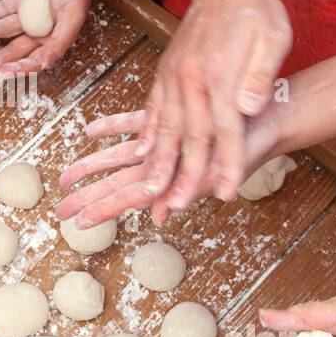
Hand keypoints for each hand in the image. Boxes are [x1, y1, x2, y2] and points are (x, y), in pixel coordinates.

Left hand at [0, 0, 94, 75]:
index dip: (17, 70)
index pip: (33, 61)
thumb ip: (58, 42)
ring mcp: (27, 14)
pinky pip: (2, 10)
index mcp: (54, 39)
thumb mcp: (72, 17)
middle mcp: (39, 30)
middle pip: (14, 51)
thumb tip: (43, 65)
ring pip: (5, 30)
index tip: (1, 75)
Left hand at [55, 99, 281, 227]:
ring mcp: (170, 142)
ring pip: (122, 156)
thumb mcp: (224, 171)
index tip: (78, 222)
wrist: (276, 115)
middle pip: (120, 182)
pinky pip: (139, 124)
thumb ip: (190, 190)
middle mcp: (169, 163)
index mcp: (177, 177)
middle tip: (59, 210)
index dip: (103, 208)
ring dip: (94, 165)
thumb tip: (157, 217)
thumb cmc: (255, 143)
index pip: (131, 197)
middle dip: (89, 196)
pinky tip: (92, 130)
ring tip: (67, 177)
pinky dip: (116, 126)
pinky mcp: (175, 119)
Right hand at [137, 0, 290, 213]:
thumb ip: (260, 75)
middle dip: (184, 174)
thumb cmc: (256, 10)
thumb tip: (250, 109)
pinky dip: (146, 134)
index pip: (226, 130)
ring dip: (158, 161)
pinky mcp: (166, 71)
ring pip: (164, 126)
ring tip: (151, 190)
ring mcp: (174, 76)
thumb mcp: (273, 39)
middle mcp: (192, 79)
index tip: (228, 192)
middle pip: (188, 136)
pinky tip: (141, 153)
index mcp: (220, 75)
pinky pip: (151, 108)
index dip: (228, 163)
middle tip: (179, 205)